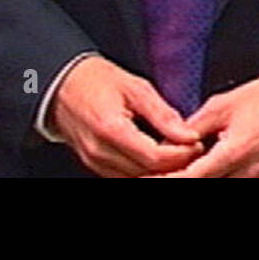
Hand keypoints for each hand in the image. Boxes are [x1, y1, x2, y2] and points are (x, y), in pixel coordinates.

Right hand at [49, 56, 204, 177]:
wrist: (62, 84)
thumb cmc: (96, 80)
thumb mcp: (135, 87)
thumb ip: (162, 114)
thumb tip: (188, 135)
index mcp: (111, 129)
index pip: (155, 158)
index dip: (181, 154)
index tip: (196, 142)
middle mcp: (100, 152)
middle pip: (148, 174)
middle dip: (175, 165)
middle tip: (191, 149)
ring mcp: (95, 162)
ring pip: (137, 180)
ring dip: (160, 171)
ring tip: (176, 152)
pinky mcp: (95, 166)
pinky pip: (125, 177)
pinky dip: (144, 171)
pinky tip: (156, 157)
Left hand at [156, 72, 258, 177]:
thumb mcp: (222, 105)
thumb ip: (193, 127)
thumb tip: (169, 143)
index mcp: (233, 153)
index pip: (191, 178)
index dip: (168, 179)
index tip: (152, 175)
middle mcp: (247, 174)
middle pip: (206, 185)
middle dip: (183, 178)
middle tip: (166, 169)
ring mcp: (257, 181)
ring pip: (221, 187)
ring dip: (201, 177)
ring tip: (188, 166)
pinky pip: (237, 184)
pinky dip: (218, 177)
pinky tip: (211, 168)